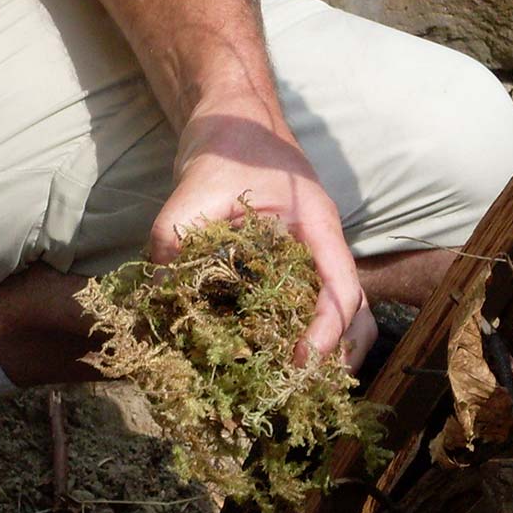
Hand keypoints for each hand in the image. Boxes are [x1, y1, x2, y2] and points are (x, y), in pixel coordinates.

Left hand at [152, 110, 376, 368]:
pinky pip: (311, 308)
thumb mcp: (195, 186)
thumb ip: (175, 234)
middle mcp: (324, 248)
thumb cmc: (228, 145)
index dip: (327, 331)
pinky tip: (270, 362)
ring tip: (295, 388)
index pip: (341, 287)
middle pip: (356, 313)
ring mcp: (314, 259)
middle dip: (338, 356)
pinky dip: (302, 339)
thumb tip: (156, 290)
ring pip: (343, 316)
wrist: (234, 121)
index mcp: (318, 226)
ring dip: (328, 354)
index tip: (302, 361)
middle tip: (302, 391)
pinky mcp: (294, 267)